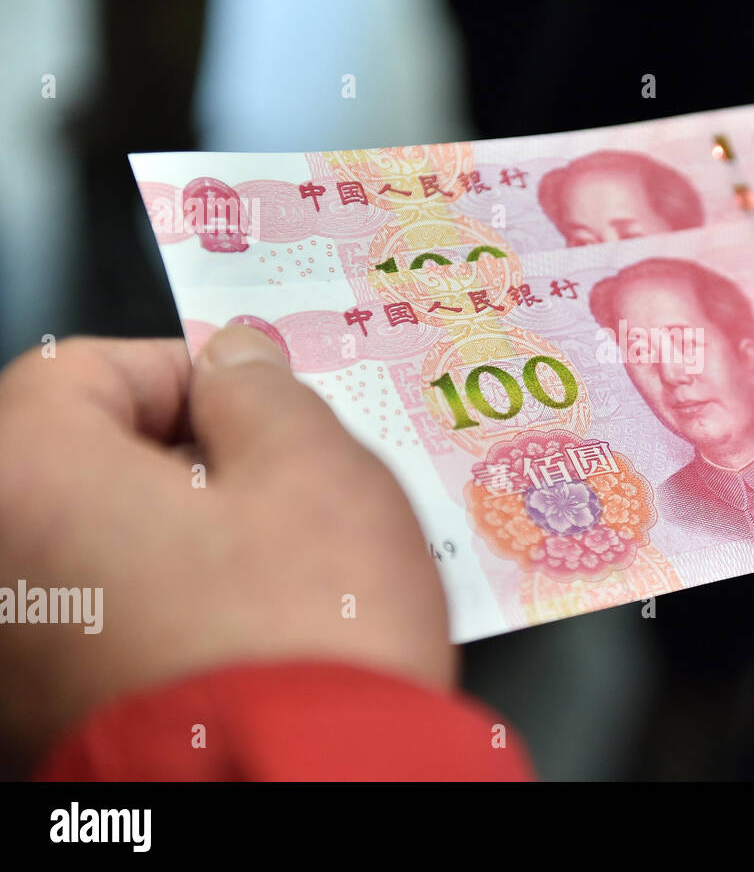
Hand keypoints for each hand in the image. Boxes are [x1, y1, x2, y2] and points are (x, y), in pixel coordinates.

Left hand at [0, 327, 451, 766]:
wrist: (306, 797)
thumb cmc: (303, 639)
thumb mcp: (315, 471)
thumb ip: (260, 392)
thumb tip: (233, 363)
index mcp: (28, 476)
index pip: (80, 369)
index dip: (179, 372)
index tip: (243, 402)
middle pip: (72, 464)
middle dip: (173, 459)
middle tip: (265, 484)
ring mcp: (9, 654)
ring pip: (83, 547)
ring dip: (163, 536)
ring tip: (260, 566)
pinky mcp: (38, 719)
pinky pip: (88, 625)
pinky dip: (146, 608)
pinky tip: (228, 630)